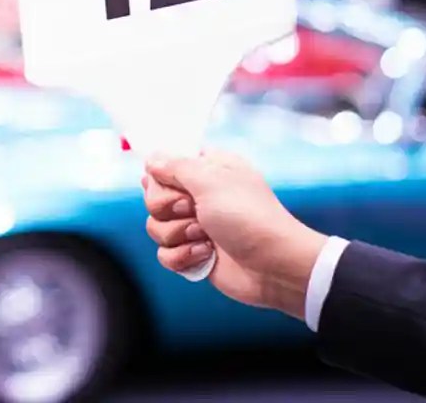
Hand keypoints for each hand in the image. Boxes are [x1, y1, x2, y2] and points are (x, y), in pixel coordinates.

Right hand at [141, 150, 327, 319]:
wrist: (274, 265)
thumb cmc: (248, 216)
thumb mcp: (210, 180)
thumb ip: (175, 166)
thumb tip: (151, 160)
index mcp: (206, 170)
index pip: (163, 164)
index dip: (161, 175)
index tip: (176, 183)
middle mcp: (198, 196)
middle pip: (153, 197)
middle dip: (168, 208)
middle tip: (194, 210)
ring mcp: (194, 226)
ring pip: (155, 227)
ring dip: (177, 234)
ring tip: (205, 237)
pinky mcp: (194, 254)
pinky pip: (164, 254)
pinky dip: (182, 257)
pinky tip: (206, 255)